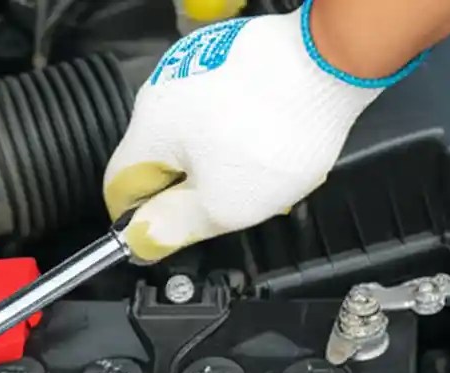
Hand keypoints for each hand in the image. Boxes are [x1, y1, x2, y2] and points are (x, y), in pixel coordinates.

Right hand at [104, 3, 419, 261]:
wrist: (331, 62)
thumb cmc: (278, 130)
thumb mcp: (223, 206)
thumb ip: (173, 228)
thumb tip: (140, 240)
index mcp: (148, 128)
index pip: (118, 187)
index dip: (141, 219)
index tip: (170, 232)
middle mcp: (162, 90)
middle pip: (159, 160)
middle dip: (189, 189)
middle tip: (231, 204)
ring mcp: (196, 68)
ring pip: (192, 135)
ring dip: (217, 161)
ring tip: (261, 170)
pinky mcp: (229, 55)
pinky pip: (220, 108)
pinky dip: (237, 130)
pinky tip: (269, 138)